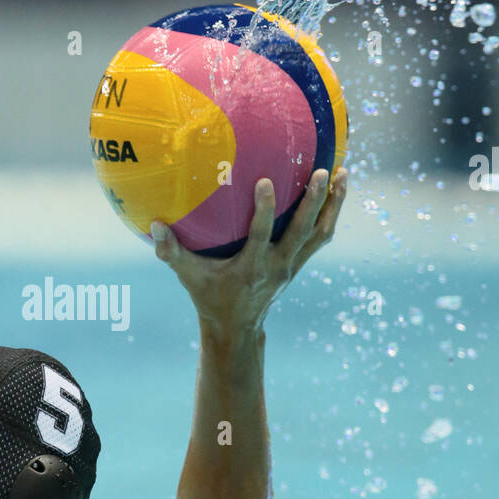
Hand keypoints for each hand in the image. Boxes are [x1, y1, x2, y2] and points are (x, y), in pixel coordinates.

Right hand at [150, 167, 346, 337]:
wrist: (237, 328)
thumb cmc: (209, 296)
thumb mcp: (188, 277)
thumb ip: (171, 253)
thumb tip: (154, 225)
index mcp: (250, 268)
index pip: (260, 235)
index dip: (264, 209)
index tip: (266, 181)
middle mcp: (277, 267)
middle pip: (302, 232)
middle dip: (313, 203)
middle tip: (322, 171)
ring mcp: (292, 266)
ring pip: (319, 234)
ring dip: (333, 205)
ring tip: (344, 174)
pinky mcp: (299, 263)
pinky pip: (319, 237)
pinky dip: (329, 214)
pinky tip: (337, 190)